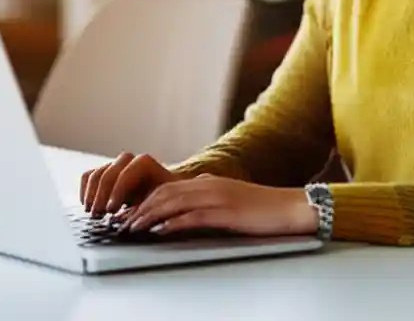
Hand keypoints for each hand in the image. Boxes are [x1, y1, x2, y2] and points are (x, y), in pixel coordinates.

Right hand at [80, 153, 180, 216]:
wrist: (162, 196)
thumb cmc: (163, 201)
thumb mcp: (159, 204)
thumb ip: (146, 208)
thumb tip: (130, 222)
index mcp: (145, 164)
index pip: (127, 172)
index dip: (117, 191)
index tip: (112, 210)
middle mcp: (128, 161)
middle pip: (108, 172)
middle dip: (101, 195)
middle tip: (98, 214)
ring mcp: (114, 166)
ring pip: (96, 174)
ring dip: (92, 195)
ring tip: (94, 213)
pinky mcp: (103, 173)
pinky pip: (88, 176)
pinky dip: (85, 191)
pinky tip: (88, 205)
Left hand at [120, 175, 317, 236]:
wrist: (291, 207)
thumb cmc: (261, 208)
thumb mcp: (228, 200)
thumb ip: (205, 202)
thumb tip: (181, 214)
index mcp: (207, 182)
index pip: (167, 188)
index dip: (144, 201)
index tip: (128, 215)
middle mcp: (209, 185)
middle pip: (164, 193)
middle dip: (139, 208)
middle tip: (122, 224)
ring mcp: (218, 197)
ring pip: (174, 202)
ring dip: (149, 215)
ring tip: (133, 228)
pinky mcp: (227, 212)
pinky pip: (194, 216)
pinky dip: (174, 222)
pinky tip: (161, 230)